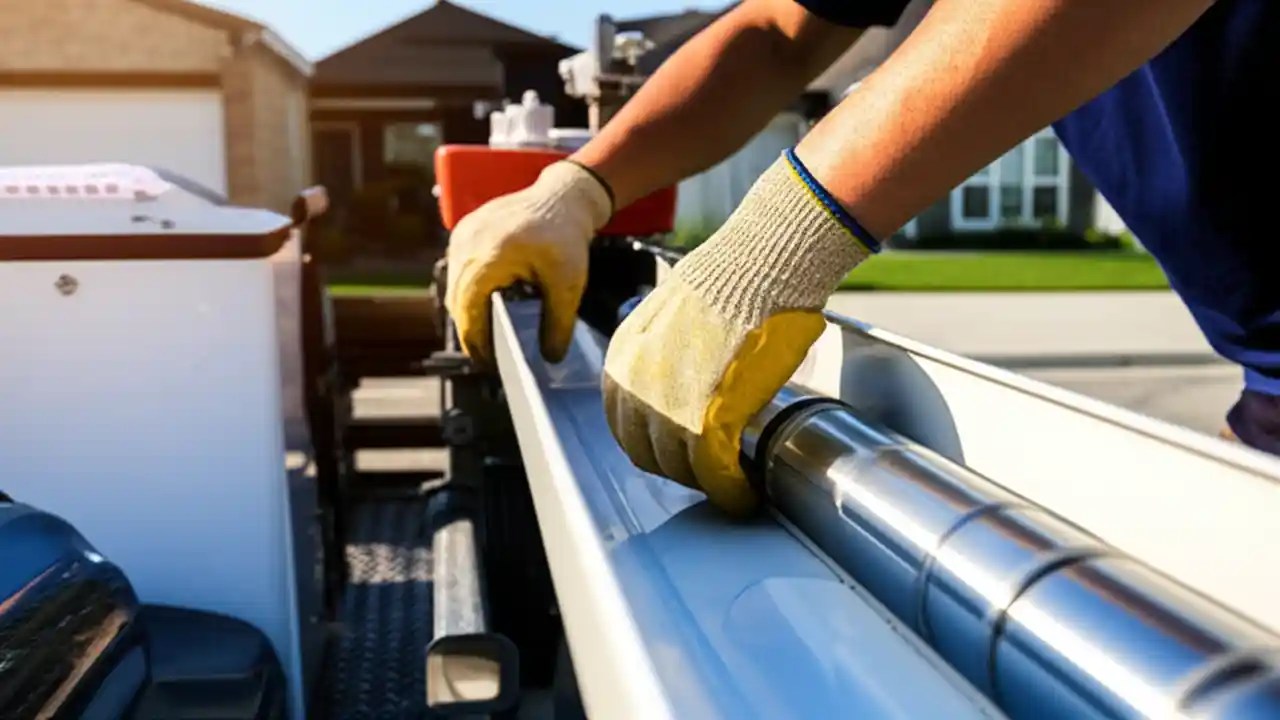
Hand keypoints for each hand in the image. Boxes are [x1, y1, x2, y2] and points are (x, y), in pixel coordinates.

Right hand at [445, 161, 611, 366]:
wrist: (562, 197)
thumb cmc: (566, 237)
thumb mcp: (569, 284)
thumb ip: (558, 324)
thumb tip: (550, 358)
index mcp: (490, 256)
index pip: (469, 309)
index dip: (475, 340)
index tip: (488, 362)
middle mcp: (468, 242)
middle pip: (456, 300)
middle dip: (470, 330)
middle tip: (488, 356)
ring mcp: (462, 234)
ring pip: (453, 285)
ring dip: (466, 311)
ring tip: (486, 334)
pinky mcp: (463, 229)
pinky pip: (457, 268)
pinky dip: (467, 290)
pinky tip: (484, 305)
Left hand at [602, 151, 873, 514]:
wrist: (761, 265)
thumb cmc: (733, 281)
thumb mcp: (674, 314)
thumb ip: (665, 352)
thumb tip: (684, 377)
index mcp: (624, 358)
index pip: (625, 423)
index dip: (656, 443)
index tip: (682, 450)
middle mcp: (635, 384)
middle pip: (646, 451)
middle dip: (678, 467)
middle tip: (710, 471)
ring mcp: (666, 404)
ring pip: (680, 468)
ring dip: (706, 483)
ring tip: (731, 484)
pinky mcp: (705, 419)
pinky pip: (712, 472)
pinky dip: (730, 490)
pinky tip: (745, 493)